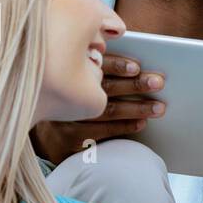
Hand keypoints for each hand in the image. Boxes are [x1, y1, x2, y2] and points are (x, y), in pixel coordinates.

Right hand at [30, 53, 165, 165]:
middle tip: (158, 83)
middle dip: (134, 85)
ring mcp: (64, 117)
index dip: (116, 65)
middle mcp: (63, 92)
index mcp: (67, 71)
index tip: (137, 67)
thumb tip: (138, 68)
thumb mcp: (77, 81)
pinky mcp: (68, 138)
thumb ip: (97, 69)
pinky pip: (101, 132)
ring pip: (105, 110)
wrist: (44, 136)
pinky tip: (141, 123)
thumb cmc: (70, 101)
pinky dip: (124, 127)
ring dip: (136, 108)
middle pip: (103, 87)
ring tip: (158, 107)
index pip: (93, 64)